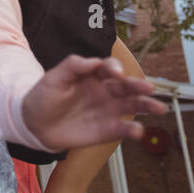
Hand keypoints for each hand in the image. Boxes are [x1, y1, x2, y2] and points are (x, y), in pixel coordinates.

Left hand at [21, 55, 165, 152]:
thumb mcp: (53, 78)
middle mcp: (104, 91)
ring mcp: (107, 110)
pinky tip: (138, 131)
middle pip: (126, 86)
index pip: (109, 68)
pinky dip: (132, 130)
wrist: (34, 124)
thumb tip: (92, 60)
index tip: (116, 72)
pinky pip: (122, 129)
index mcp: (92, 76)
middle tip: (149, 88)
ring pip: (131, 106)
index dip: (114, 68)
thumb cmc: (43, 97)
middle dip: (138, 86)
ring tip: (159, 108)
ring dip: (146, 106)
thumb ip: (72, 67)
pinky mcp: (106, 130)